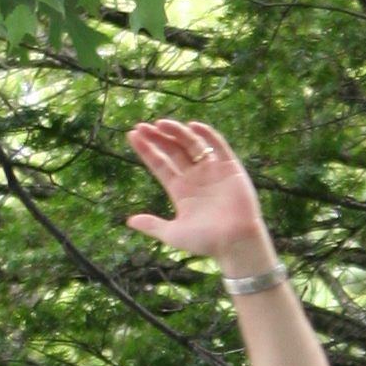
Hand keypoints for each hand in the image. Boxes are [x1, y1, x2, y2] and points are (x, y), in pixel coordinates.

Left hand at [124, 118, 268, 266]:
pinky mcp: (230, 167)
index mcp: (180, 190)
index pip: (159, 164)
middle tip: (142, 127)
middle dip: (157, 138)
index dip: (146, 150)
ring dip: (177, 132)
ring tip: (160, 124)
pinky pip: (218, 145)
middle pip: (173, 150)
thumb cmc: (206, 241)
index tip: (133, 135)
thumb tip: (129, 222)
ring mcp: (212, 170)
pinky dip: (207, 134)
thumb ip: (152, 225)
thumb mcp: (174, 234)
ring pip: (191, 143)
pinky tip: (192, 126)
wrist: (236, 242)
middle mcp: (194, 177)